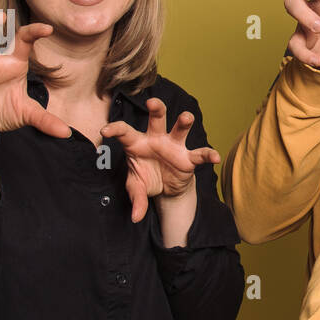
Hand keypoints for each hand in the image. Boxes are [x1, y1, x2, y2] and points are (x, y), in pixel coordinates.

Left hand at [102, 98, 219, 222]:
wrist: (165, 189)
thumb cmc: (146, 180)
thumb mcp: (137, 188)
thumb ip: (136, 198)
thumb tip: (135, 217)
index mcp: (137, 142)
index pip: (125, 131)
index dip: (115, 128)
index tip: (104, 131)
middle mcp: (156, 139)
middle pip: (157, 119)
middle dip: (156, 108)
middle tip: (152, 102)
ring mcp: (174, 146)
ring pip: (180, 129)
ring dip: (184, 121)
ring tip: (186, 117)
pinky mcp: (188, 157)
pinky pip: (200, 153)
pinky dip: (208, 154)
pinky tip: (215, 158)